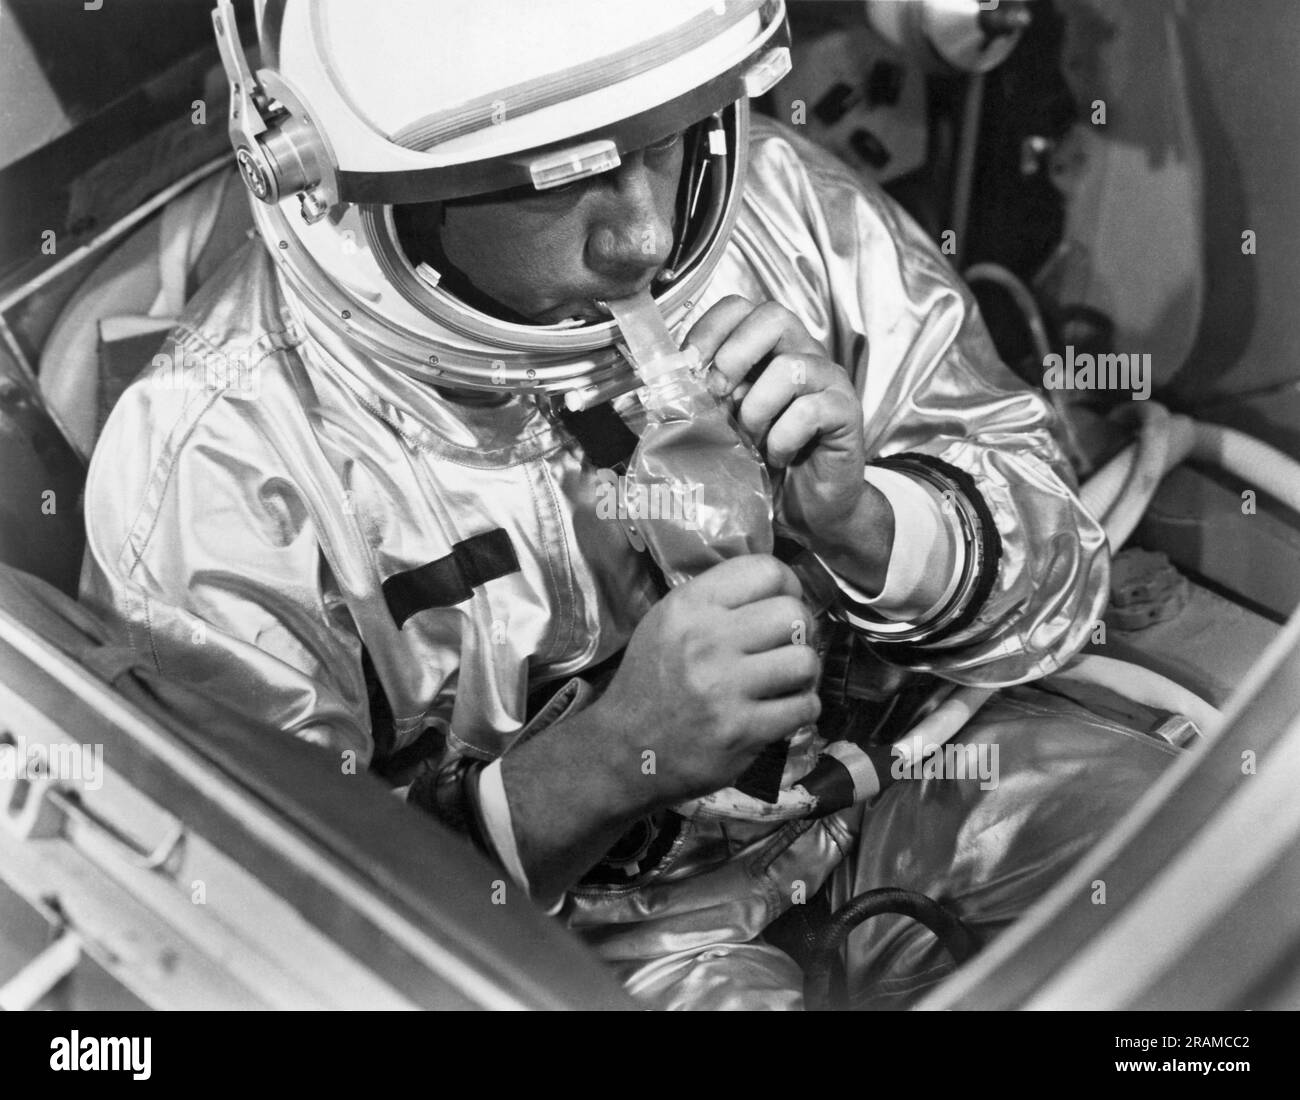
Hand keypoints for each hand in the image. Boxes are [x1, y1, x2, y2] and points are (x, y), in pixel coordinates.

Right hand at [590, 554, 820, 807]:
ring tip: (785, 681)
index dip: (787, 586)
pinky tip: (781, 710)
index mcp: (689, 606)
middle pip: (793, 613)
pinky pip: (805, 706)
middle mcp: (706, 641)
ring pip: (806, 661)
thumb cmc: (652, 680)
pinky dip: (801, 709)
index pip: (767, 570)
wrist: (626, 749)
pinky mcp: (742, 730)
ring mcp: (725, 688)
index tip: (781, 605)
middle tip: (785, 647)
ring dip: (802, 674)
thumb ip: (717, 599)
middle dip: (800, 631)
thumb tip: (781, 587)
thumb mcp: (667, 622)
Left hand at [683, 297, 893, 592]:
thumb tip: (652, 395)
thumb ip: (694, 406)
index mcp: (768, 350)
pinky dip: (784, 437)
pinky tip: (778, 456)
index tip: (690, 367)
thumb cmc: (763, 466)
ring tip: (753, 439)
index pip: (740, 307)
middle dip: (735, 354)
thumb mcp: (718, 431)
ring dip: (758, 408)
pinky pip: (811, 409)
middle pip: (774, 316)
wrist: (807, 509)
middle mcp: (802, 354)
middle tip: (719, 395)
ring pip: (792, 366)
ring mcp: (828, 381)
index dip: (709, 330)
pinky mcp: (846, 412)